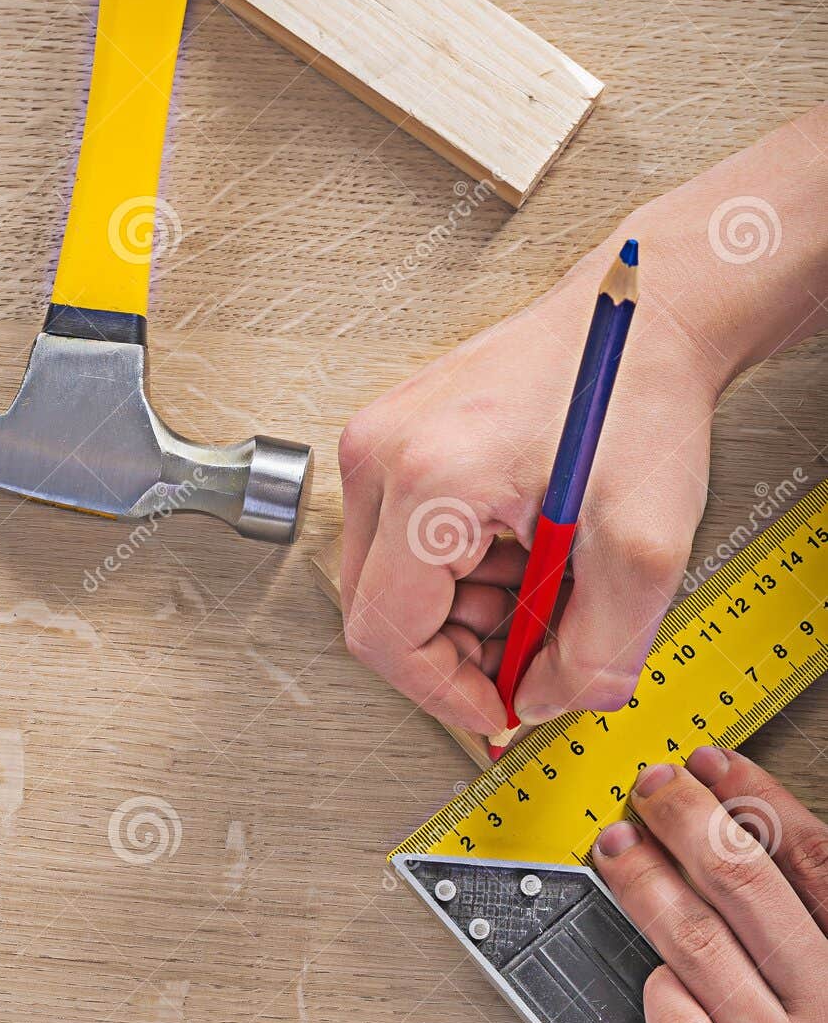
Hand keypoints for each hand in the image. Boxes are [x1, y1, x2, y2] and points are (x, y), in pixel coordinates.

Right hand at [339, 107, 827, 738]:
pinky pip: (403, 543)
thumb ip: (598, 655)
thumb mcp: (643, 550)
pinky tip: (518, 546)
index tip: (498, 704)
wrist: (639, 318)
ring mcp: (380, 442)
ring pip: (390, 583)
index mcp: (430, 479)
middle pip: (379, 613)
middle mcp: (383, 454)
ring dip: (464, 609)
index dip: (446, 692)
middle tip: (533, 641)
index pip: (387, 636)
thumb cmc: (635, 395)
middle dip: (458, 650)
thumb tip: (546, 699)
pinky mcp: (393, 440)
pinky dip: (461, 569)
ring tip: (539, 576)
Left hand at [593, 747, 827, 1022]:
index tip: (720, 763)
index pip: (818, 863)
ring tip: (617, 846)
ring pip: (698, 947)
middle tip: (651, 783)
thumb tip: (809, 879)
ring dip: (647, 884)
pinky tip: (647, 970)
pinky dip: (658, 992)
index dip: (760, 800)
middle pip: (747, 888)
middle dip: (688, 819)